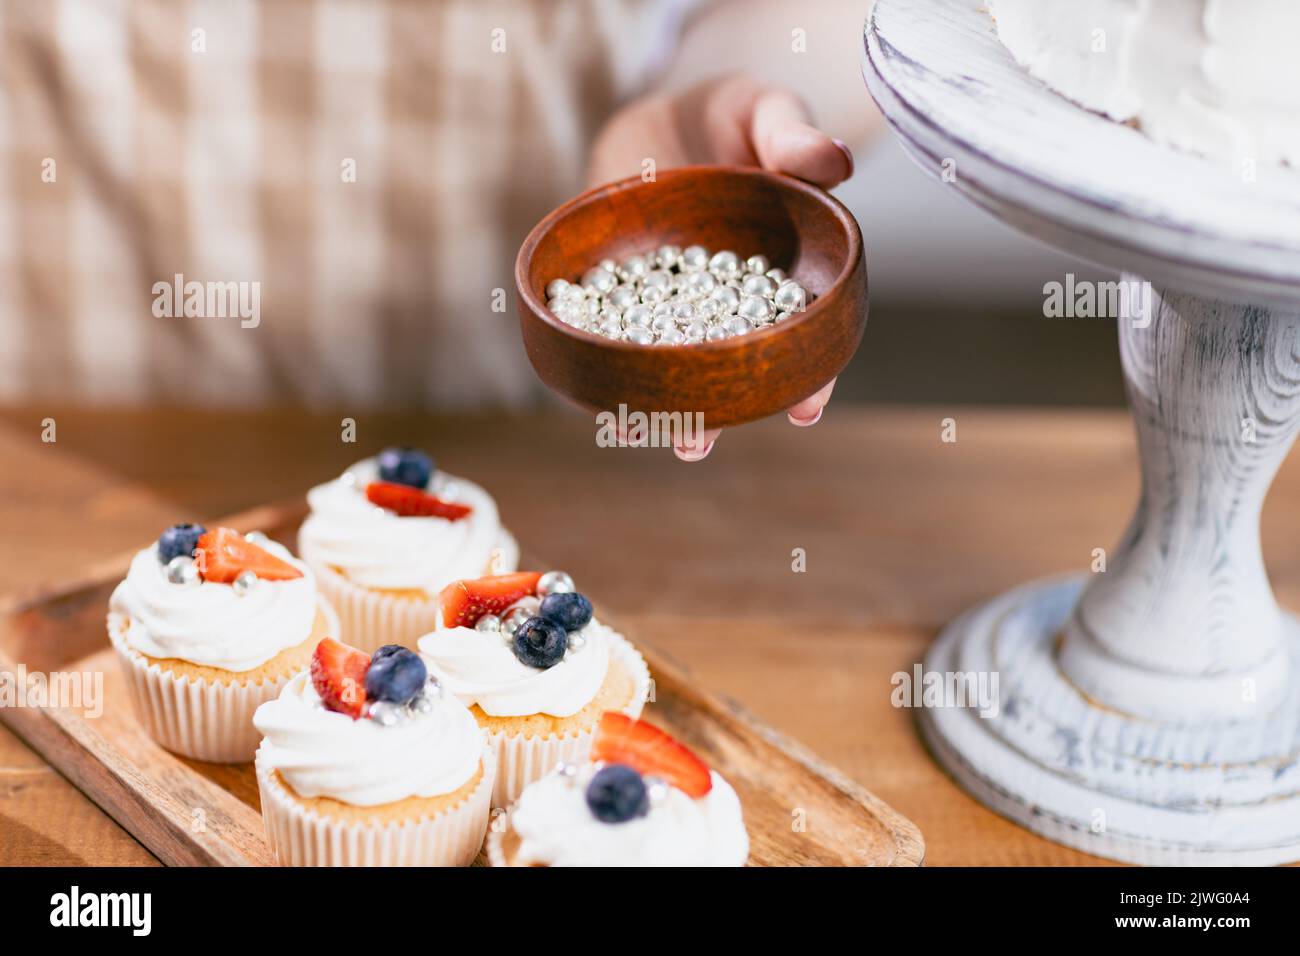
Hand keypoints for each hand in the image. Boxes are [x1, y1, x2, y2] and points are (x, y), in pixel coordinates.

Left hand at [588, 75, 851, 460]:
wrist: (664, 121)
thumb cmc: (734, 119)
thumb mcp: (768, 113)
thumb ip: (794, 137)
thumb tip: (833, 161)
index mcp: (782, 278)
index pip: (802, 336)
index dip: (812, 375)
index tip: (807, 407)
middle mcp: (730, 306)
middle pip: (732, 371)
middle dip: (719, 414)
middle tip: (700, 444)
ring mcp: (675, 307)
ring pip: (671, 368)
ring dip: (654, 406)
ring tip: (639, 434)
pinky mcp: (625, 294)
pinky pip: (615, 333)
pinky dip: (605, 361)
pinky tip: (591, 394)